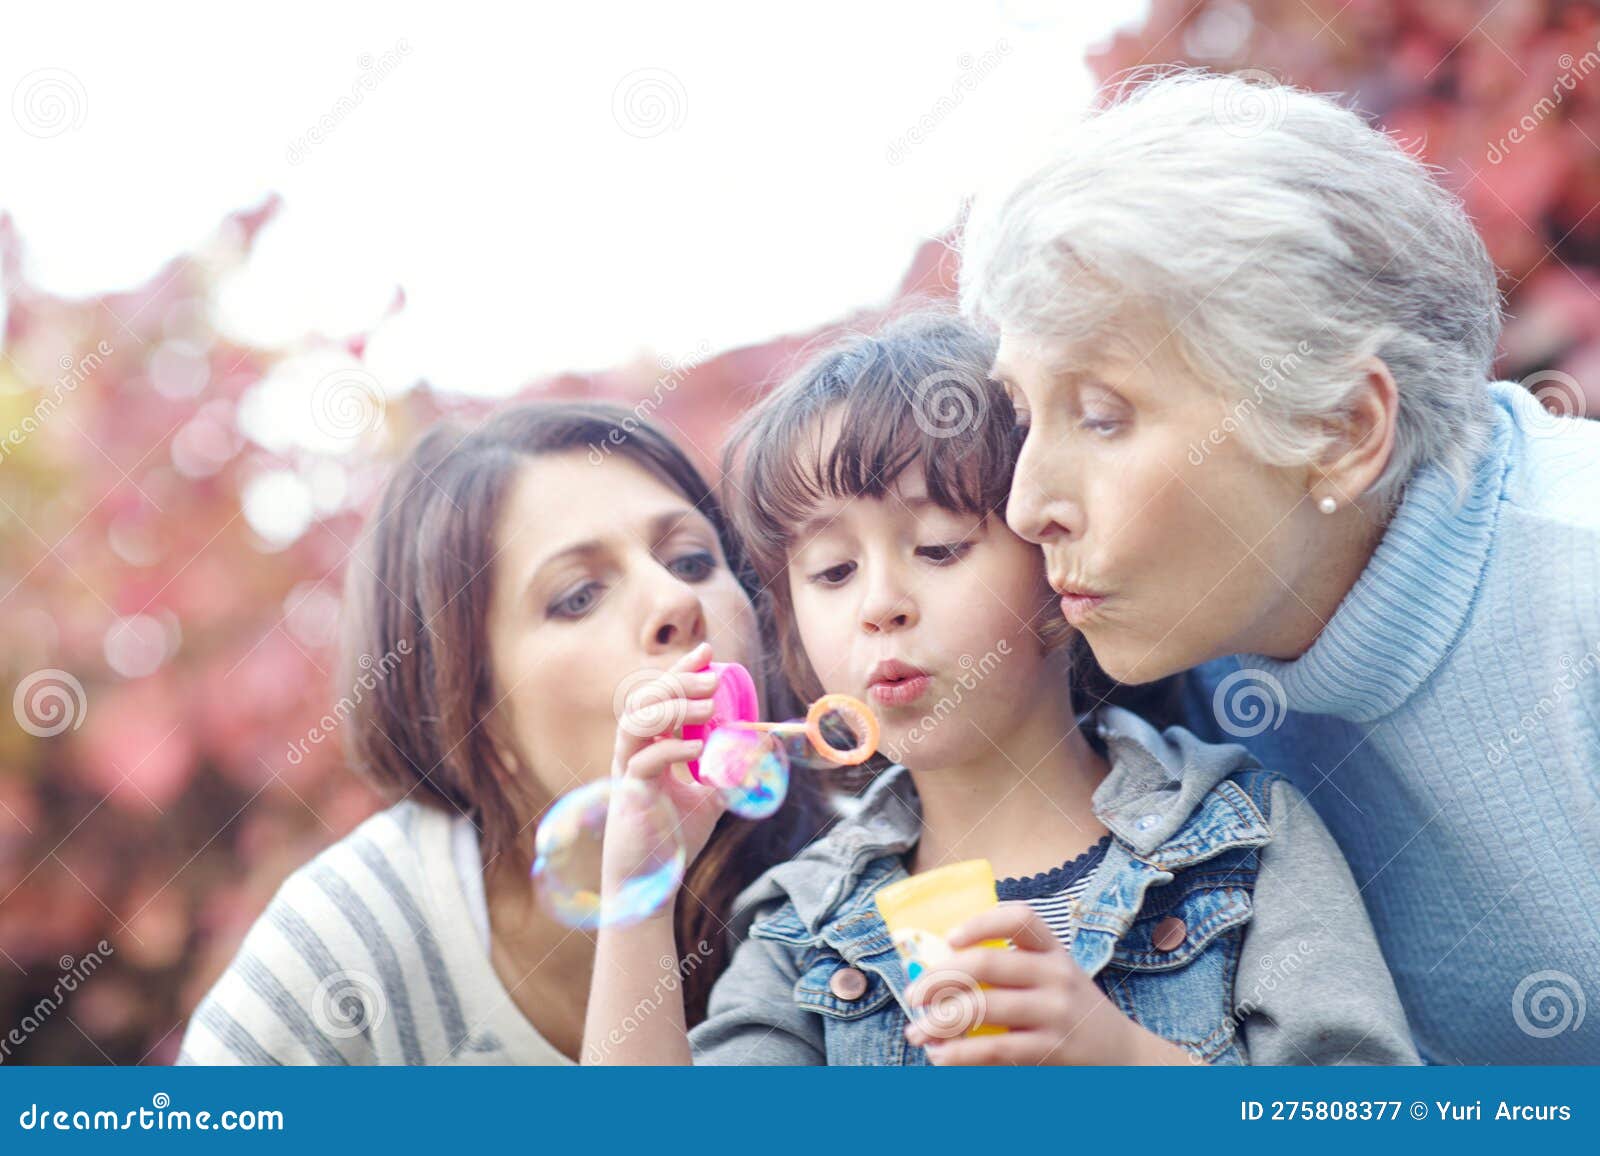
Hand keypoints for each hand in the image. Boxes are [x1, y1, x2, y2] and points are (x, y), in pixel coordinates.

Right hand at [607, 642, 727, 875]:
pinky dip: (671, 748)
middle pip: (644, 700)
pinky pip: (642, 761)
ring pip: (635, 722)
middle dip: (678, 682)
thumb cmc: (673, 840)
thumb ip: (732, 772)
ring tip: (709, 709)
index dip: (680, 672)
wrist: (650, 883)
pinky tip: (699, 746)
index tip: (706, 651)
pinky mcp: (629, 796)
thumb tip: (765, 746)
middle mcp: (633, 754)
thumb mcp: (712, 799)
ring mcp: (627, 773)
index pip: (660, 698)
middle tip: (711, 680)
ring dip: (673, 708)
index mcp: (649, 748)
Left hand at [902, 902, 1194, 1065]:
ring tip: (916, 1032)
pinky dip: (959, 1054)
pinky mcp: (1050, 1051)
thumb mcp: (1055, 979)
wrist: (1125, 1059)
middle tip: (911, 993)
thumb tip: (938, 972)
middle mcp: (1056, 975)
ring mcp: (1054, 1013)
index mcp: (1054, 951)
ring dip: (940, 1020)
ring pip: (984, 1007)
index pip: (1019, 917)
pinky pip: (994, 1050)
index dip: (979, 922)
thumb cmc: (1072, 1013)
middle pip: (988, 962)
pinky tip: (940, 1057)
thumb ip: (1014, 970)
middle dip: (939, 976)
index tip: (948, 938)